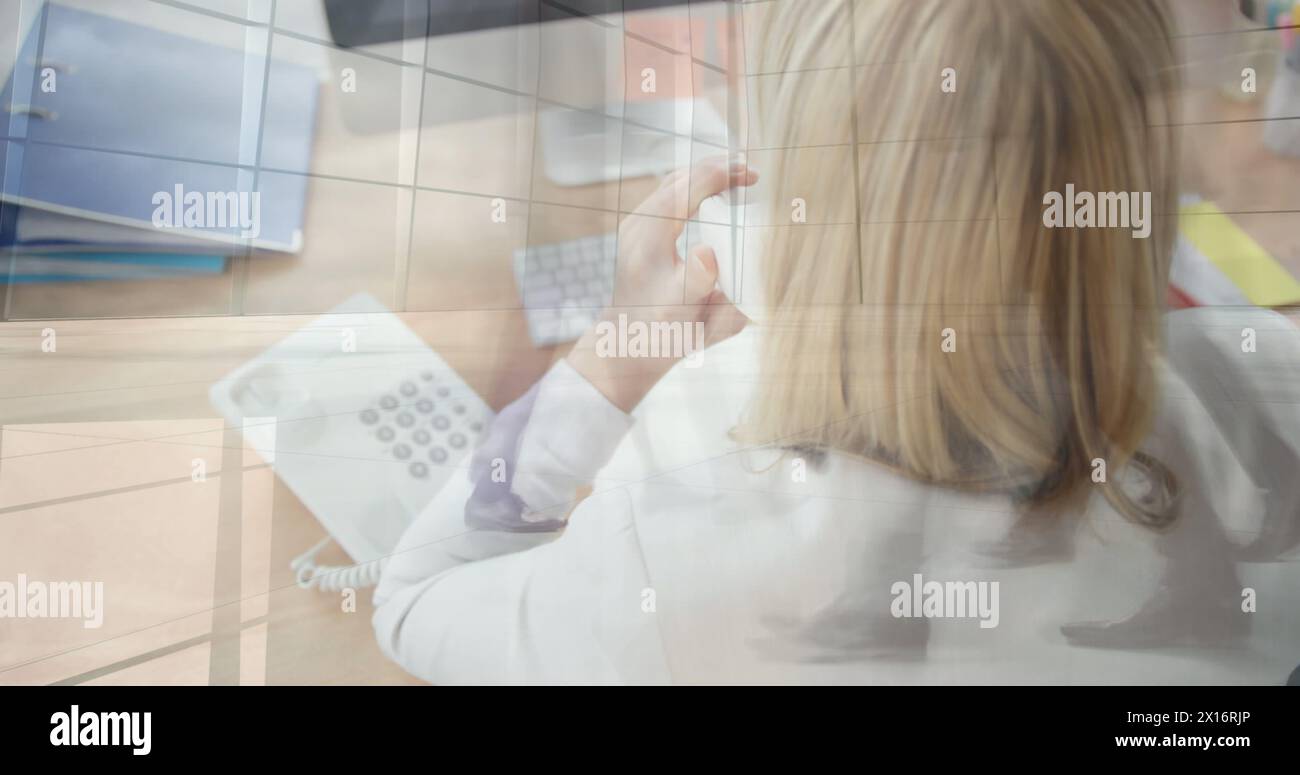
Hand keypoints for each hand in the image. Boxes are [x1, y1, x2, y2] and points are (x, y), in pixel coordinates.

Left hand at [567, 156, 757, 411]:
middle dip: (715, 170)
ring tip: (734, 176)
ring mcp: (635, 228)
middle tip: (749, 171)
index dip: (721, 176)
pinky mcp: (638, 235)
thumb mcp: (684, 312)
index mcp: (650, 239)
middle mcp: (639, 226)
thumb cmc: (659, 333)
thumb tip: (708, 253)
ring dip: (704, 177)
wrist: (626, 347)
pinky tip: (711, 195)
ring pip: (671, 185)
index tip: (751, 174)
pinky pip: (668, 199)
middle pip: (679, 179)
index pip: (688, 189)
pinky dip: (692, 190)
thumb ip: (698, 282)